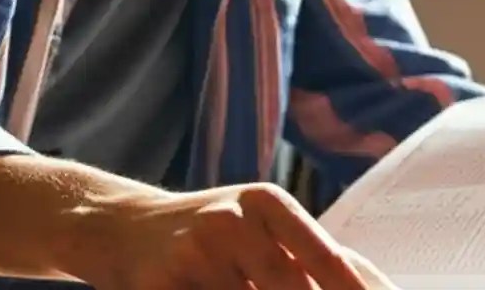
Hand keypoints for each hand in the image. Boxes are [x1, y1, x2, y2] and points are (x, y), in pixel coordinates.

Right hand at [85, 182, 396, 289]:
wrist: (121, 226)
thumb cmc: (209, 234)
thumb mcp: (255, 225)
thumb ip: (301, 253)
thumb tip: (363, 285)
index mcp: (267, 202)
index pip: (322, 253)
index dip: (349, 286)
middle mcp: (232, 220)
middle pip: (288, 285)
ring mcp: (194, 252)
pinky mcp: (159, 282)